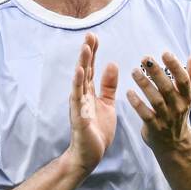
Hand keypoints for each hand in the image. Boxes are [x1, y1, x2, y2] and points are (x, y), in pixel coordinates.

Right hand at [66, 33, 118, 173]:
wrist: (90, 154)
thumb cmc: (97, 130)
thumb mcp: (108, 104)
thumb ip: (108, 85)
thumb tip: (113, 64)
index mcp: (89, 93)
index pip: (90, 68)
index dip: (93, 53)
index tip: (95, 36)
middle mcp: (81, 96)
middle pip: (83, 70)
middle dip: (86, 53)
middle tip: (90, 35)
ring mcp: (79, 105)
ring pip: (79, 81)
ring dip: (82, 64)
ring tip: (85, 48)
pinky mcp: (79, 116)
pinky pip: (78, 98)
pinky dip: (78, 84)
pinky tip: (80, 72)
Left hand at [126, 47, 190, 155]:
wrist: (174, 142)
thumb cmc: (180, 110)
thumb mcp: (189, 92)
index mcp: (187, 96)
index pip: (183, 80)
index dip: (175, 66)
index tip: (165, 53)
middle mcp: (178, 107)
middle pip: (168, 88)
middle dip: (156, 72)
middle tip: (145, 58)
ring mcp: (166, 118)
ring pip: (156, 100)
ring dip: (144, 85)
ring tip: (134, 71)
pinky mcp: (154, 127)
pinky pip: (145, 115)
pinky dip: (137, 104)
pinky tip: (128, 92)